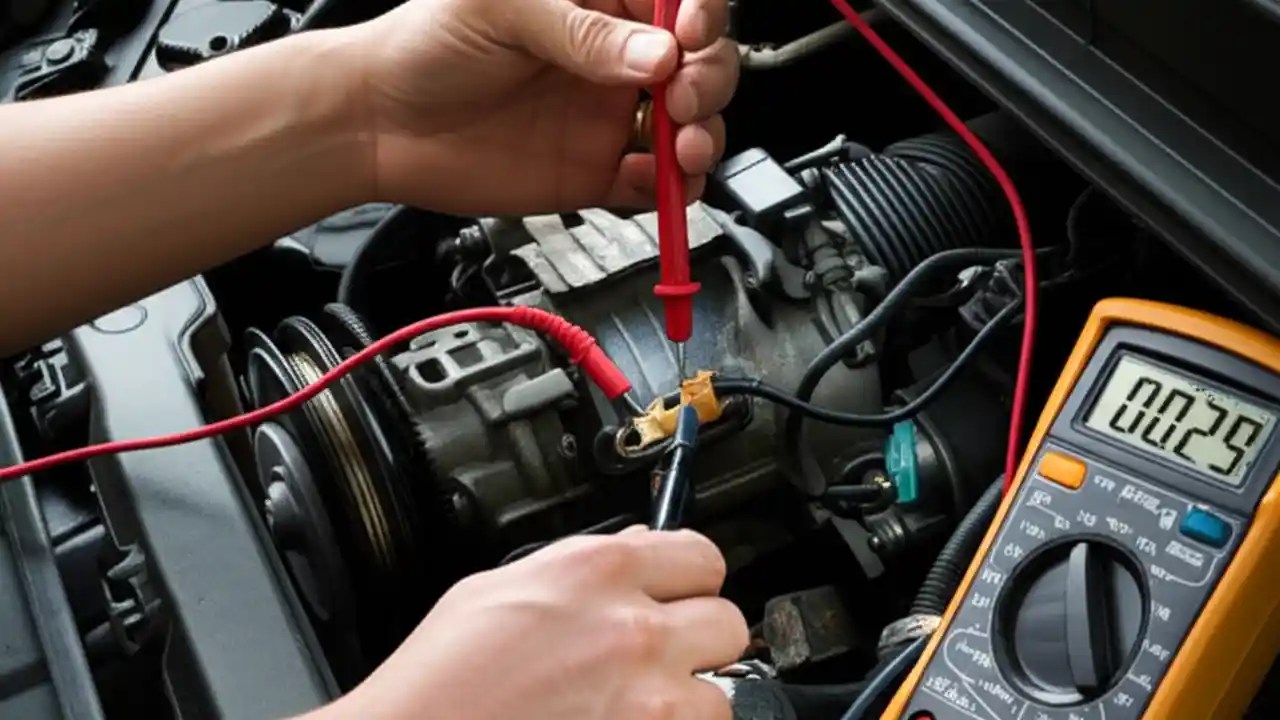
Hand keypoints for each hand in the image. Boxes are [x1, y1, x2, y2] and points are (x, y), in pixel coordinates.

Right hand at [311, 528, 748, 719]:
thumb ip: (578, 565)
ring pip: (720, 696)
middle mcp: (633, 632)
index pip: (703, 555)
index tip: (680, 591)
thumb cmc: (439, 681)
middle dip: (698, 638)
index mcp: (598, 572)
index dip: (689, 578)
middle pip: (727, 623)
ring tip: (639, 705)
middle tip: (662, 652)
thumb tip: (633, 549)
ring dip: (688, 702)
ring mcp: (646, 703)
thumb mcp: (497, 588)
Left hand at [345, 0, 738, 214]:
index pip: (679, 4)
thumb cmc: (426, 46)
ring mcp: (608, 119)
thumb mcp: (502, 10)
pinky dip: (668, 191)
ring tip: (680, 146)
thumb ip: (580, 32)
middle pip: (700, 66)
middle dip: (710, 79)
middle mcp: (615, 61)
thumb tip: (656, 56)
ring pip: (690, 128)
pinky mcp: (596, 175)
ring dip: (703, 137)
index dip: (701, 16)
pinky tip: (650, 180)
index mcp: (597, 4)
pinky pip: (653, 187)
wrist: (378, 124)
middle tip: (682, 96)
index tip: (691, 34)